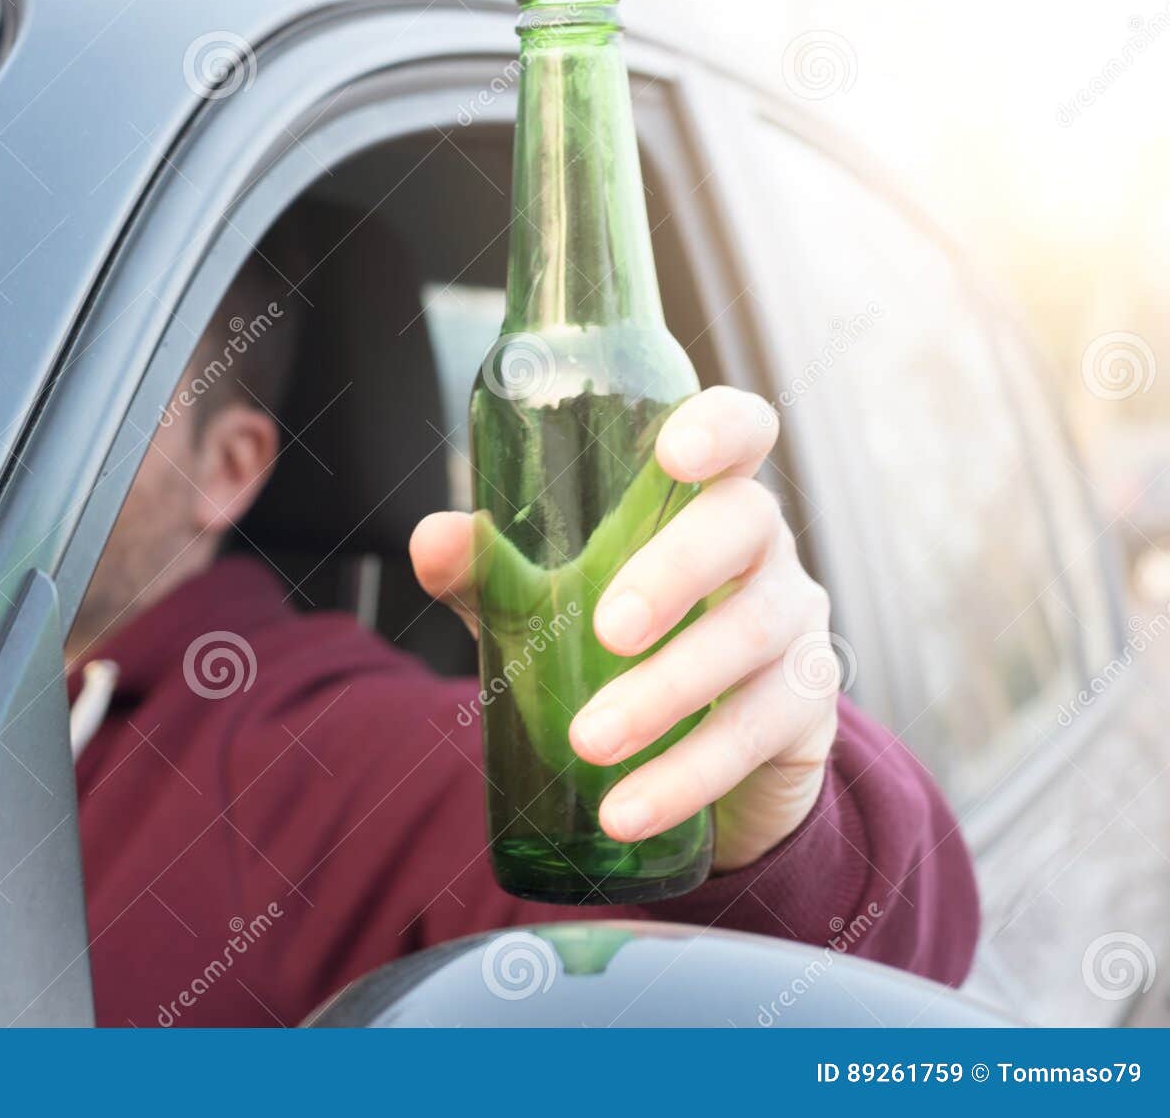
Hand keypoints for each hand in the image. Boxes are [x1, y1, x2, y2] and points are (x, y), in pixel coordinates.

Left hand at [409, 386, 837, 871]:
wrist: (697, 761)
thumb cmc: (615, 647)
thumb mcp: (544, 607)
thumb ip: (490, 574)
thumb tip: (434, 539)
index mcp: (702, 501)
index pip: (742, 431)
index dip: (721, 428)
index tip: (676, 453)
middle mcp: (763, 550)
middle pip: (746, 525)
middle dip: (676, 573)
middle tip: (608, 631)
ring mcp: (794, 626)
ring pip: (751, 637)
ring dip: (667, 691)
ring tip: (589, 741)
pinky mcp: (804, 711)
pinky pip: (755, 734)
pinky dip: (685, 775)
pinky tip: (628, 810)